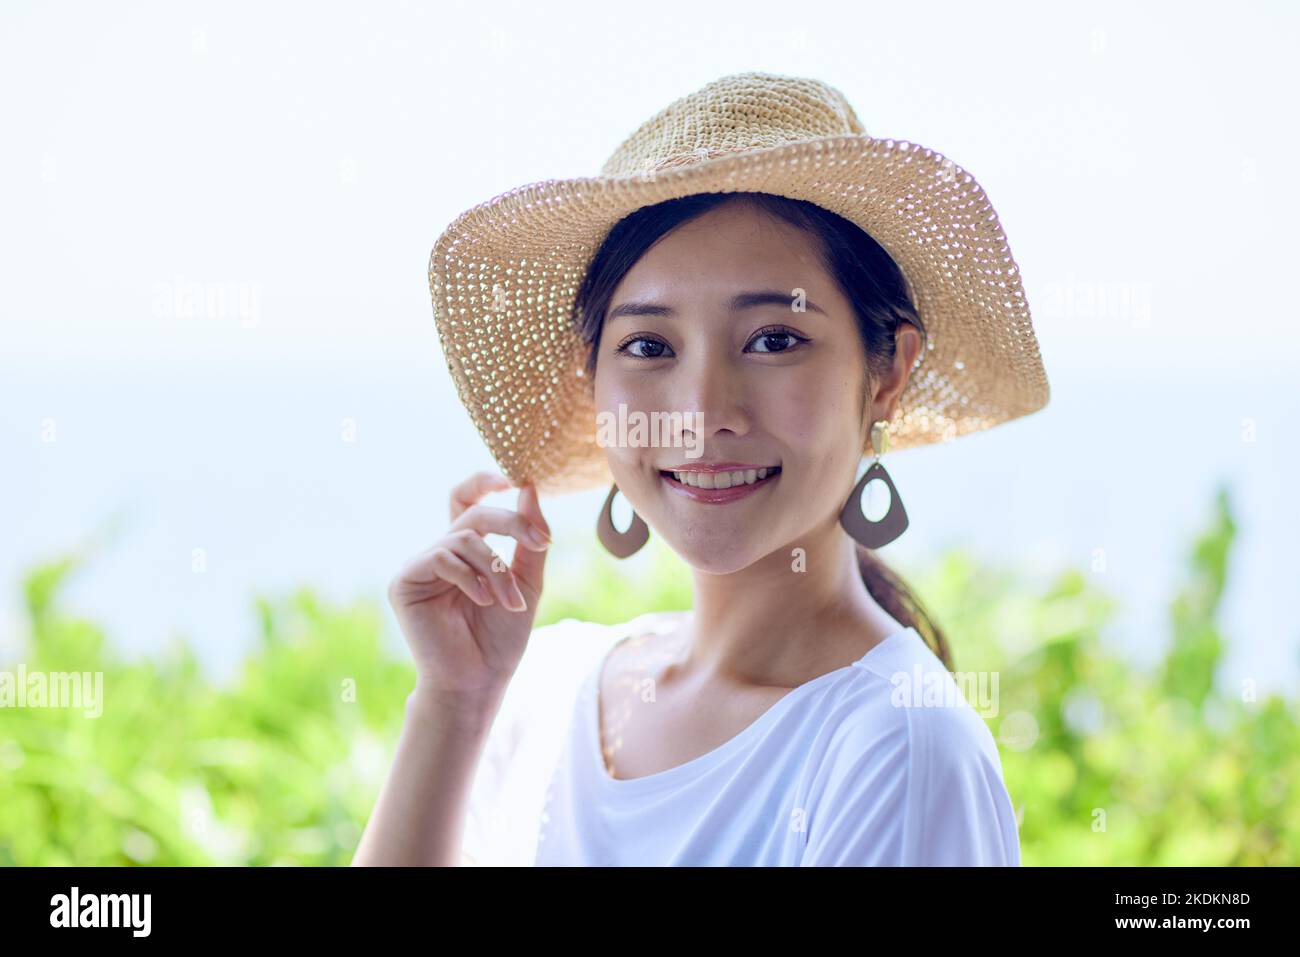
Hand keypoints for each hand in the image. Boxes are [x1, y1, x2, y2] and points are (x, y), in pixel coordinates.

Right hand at [387, 470, 551, 702]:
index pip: (467, 499)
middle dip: (511, 523)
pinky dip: (470, 576)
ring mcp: (420, 566)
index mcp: (465, 550)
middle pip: (473, 512)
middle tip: (540, 542)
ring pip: (464, 537)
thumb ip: (528, 539)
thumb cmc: (501, 638)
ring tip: (510, 601)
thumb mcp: (527, 583)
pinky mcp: (404, 582)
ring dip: (496, 568)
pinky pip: (442, 556)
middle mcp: (440, 552)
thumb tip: (529, 488)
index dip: (485, 481)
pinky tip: (482, 601)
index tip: (516, 479)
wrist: (479, 680)